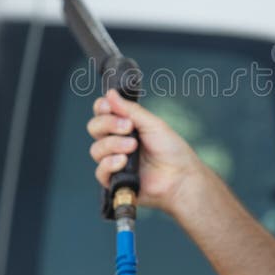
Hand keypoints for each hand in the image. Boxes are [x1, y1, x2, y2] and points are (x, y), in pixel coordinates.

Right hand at [87, 89, 200, 214]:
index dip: (102, 107)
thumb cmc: (170, 149)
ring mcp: (114, 161)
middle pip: (94, 127)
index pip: (102, 112)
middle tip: (128, 127)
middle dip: (108, 124)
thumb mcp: (152, 124)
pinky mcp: (114, 180)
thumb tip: (110, 93)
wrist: (179, 176)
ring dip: (112, 144)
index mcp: (124, 125)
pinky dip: (110, 163)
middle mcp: (116, 142)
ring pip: (96, 149)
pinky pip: (100, 171)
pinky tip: (123, 161)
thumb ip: (130, 110)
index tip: (109, 107)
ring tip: (132, 146)